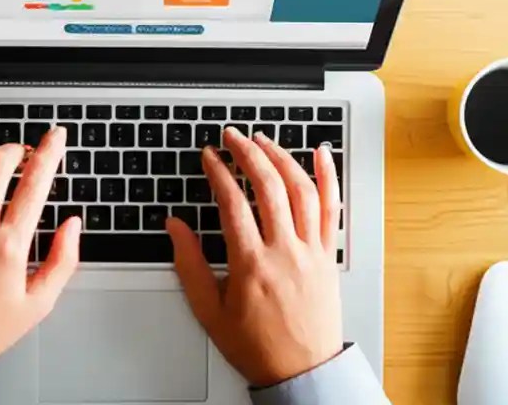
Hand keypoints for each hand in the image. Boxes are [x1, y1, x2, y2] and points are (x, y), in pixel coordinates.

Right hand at [166, 128, 343, 387]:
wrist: (302, 372)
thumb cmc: (257, 346)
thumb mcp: (209, 310)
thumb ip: (189, 264)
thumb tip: (175, 227)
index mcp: (252, 265)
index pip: (233, 202)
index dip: (218, 172)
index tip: (209, 156)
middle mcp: (285, 252)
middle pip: (268, 186)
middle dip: (247, 153)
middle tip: (232, 137)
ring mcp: (311, 251)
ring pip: (301, 190)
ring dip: (281, 157)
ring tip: (263, 140)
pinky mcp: (328, 255)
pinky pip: (332, 208)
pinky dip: (328, 177)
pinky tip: (321, 153)